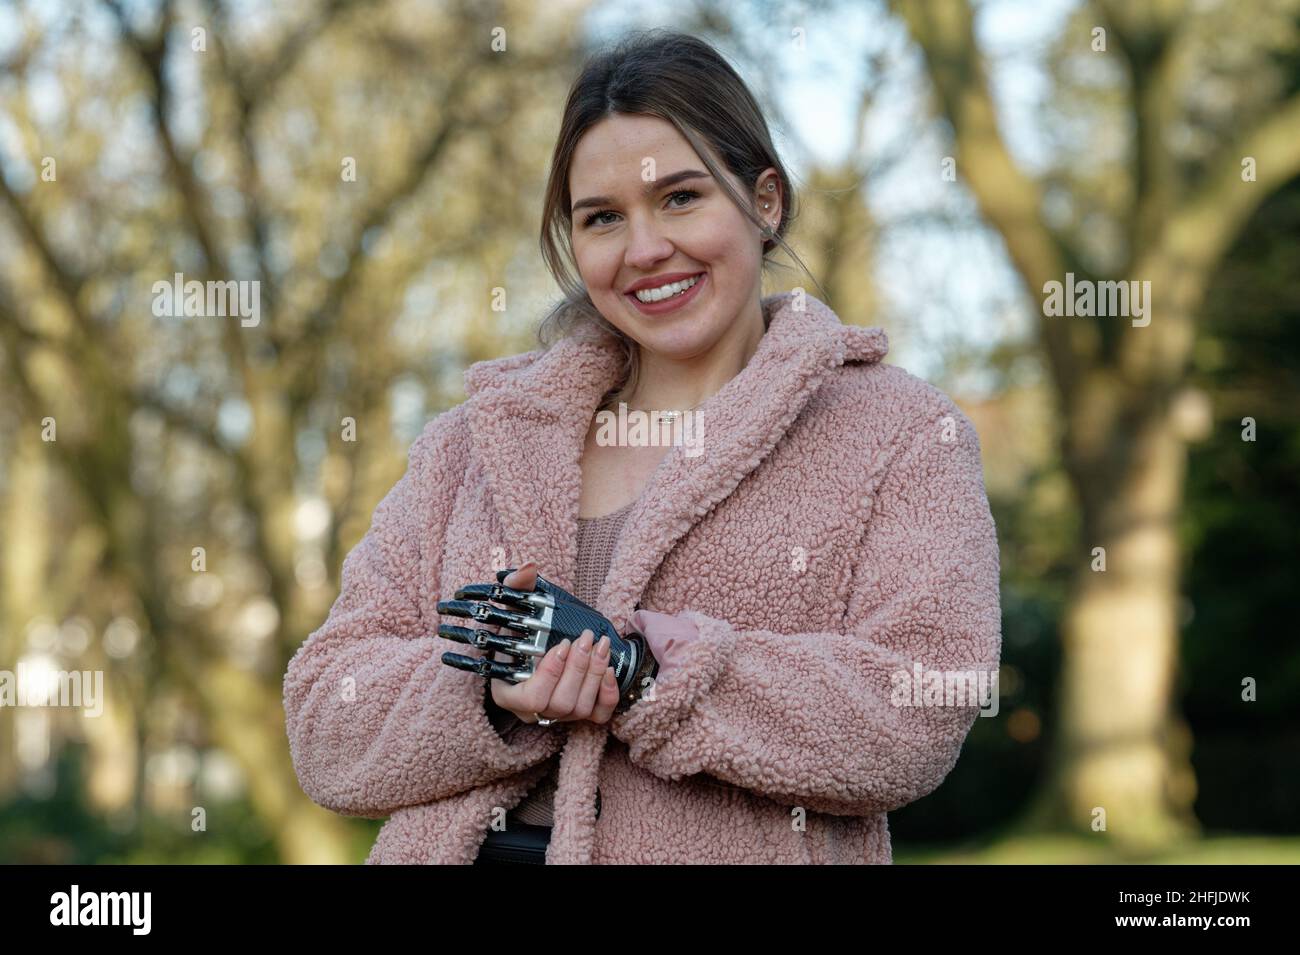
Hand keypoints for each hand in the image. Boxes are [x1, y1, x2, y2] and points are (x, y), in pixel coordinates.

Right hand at [488, 561, 621, 724]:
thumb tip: (529, 569)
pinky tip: (609, 669)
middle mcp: (533, 710)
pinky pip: (598, 716)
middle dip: (578, 669)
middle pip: (560, 704)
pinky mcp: (581, 714)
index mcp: (508, 692)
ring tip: (600, 645)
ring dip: (594, 675)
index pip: (530, 700)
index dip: (549, 675)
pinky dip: (608, 694)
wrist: (535, 643)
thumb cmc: (520, 631)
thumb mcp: (513, 608)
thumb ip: (517, 588)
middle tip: (586, 638)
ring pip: (579, 709)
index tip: (561, 644)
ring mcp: (558, 714)